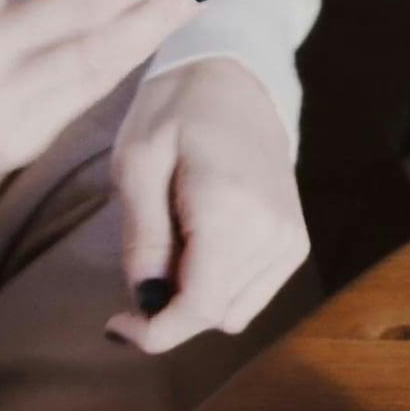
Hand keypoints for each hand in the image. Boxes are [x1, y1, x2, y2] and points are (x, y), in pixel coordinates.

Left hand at [104, 57, 305, 353]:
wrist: (237, 77)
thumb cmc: (176, 109)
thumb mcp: (137, 161)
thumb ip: (142, 236)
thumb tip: (145, 304)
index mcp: (231, 210)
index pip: (200, 307)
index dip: (154, 333)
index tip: (114, 324)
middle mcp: (272, 233)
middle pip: (214, 315)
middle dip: (168, 310)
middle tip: (138, 267)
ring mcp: (290, 239)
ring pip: (233, 313)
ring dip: (193, 299)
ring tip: (171, 245)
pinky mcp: (294, 242)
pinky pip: (250, 296)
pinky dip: (218, 288)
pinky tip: (199, 247)